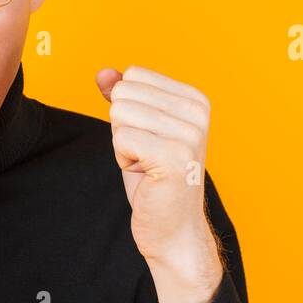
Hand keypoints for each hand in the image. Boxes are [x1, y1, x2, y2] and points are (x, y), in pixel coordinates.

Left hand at [96, 65, 222, 302]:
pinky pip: (122, 138)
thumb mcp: (137, 130)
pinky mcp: (174, 155)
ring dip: (123, 146)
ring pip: (120, 115)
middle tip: (146, 156)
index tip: (149, 141)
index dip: (129, 112)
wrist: (173, 229)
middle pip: (124, 94)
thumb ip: (122, 97)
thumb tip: (103, 73)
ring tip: (147, 166)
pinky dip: (124, 160)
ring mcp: (189, 134)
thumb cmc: (155, 181)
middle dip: (123, 129)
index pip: (132, 77)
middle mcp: (198, 112)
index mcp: (195, 99)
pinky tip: (146, 176)